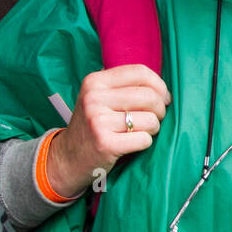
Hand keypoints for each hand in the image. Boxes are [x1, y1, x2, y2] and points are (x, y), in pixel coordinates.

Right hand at [47, 64, 170, 197]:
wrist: (67, 158)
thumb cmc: (94, 126)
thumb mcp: (100, 98)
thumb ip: (126, 87)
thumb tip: (164, 88)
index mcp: (95, 82)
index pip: (140, 72)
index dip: (160, 85)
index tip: (164, 98)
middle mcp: (94, 98)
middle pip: (149, 96)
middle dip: (160, 109)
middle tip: (155, 118)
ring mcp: (98, 121)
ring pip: (150, 119)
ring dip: (153, 128)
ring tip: (141, 131)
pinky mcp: (105, 143)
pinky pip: (144, 139)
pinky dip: (145, 143)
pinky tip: (132, 144)